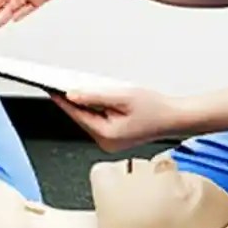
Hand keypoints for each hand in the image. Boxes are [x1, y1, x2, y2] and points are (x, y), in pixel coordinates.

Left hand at [51, 86, 187, 152]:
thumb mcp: (122, 96)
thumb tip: (72, 95)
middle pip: (82, 118)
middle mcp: (107, 143)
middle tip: (60, 84)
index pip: (77, 115)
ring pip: (89, 119)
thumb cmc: (156, 108)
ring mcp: (110, 142)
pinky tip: (93, 98)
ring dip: (84, 105)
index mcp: (107, 135)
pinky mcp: (114, 138)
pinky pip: (98, 121)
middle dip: (73, 101)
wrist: (175, 117)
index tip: (51, 89)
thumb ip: (95, 96)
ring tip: (78, 88)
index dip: (63, 101)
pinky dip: (94, 109)